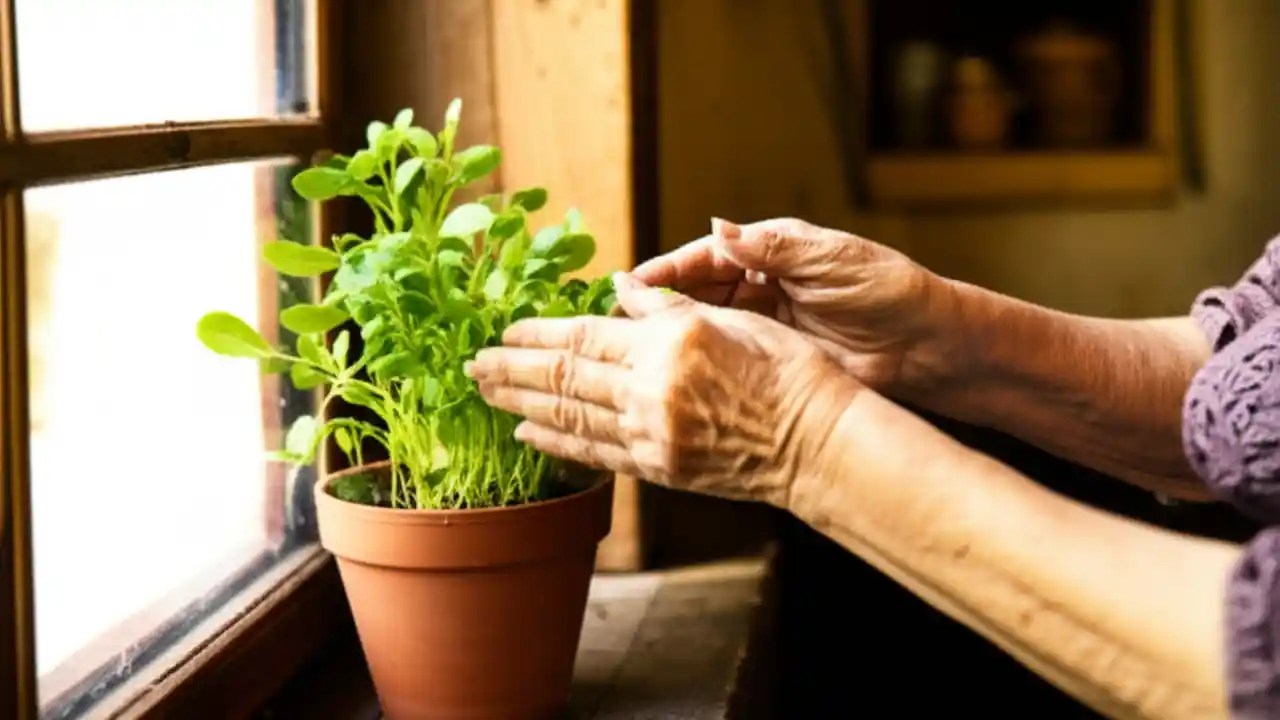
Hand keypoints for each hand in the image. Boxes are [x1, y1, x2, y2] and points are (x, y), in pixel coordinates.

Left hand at [465, 273, 857, 506]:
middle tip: (471, 365)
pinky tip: (529, 435)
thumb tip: (622, 287)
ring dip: (521, 404)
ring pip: (570, 416)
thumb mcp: (734, 320)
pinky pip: (595, 453)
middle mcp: (650, 390)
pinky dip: (557, 443)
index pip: (584, 336)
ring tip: (486, 395)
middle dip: (511, 370)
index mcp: (668, 344)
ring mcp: (651, 435)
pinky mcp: (659, 469)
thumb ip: (668, 308)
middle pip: (564, 377)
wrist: (817, 441)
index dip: (537, 333)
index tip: (502, 331)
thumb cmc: (788, 371)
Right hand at [631, 217, 959, 393]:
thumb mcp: (833, 262)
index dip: (664, 271)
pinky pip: (726, 356)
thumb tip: (717, 228)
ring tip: (631, 351)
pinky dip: (697, 362)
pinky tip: (671, 374)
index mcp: (774, 250)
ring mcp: (766, 322)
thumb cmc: (890, 293)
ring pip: (703, 326)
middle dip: (655, 304)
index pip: (704, 257)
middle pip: (694, 291)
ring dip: (669, 335)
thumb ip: (774, 248)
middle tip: (615, 323)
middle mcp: (763, 282)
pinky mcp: (774, 358)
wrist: (931, 348)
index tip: (627, 286)